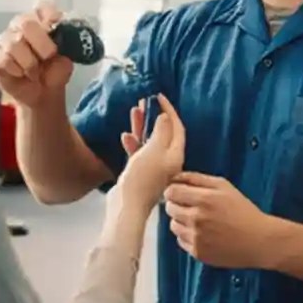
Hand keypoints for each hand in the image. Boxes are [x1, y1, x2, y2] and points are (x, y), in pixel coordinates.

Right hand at [0, 0, 73, 107]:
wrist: (42, 95)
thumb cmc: (55, 72)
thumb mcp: (67, 58)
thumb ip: (67, 42)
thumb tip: (64, 31)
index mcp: (41, 20)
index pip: (43, 6)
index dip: (50, 16)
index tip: (56, 30)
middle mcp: (21, 24)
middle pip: (26, 22)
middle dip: (41, 43)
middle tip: (48, 57)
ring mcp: (5, 38)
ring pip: (14, 43)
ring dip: (29, 63)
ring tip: (34, 72)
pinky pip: (3, 59)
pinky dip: (16, 70)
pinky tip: (21, 74)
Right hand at [115, 95, 184, 209]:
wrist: (126, 205)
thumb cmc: (142, 177)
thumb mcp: (154, 150)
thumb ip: (160, 131)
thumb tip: (165, 117)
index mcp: (175, 155)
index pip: (176, 127)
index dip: (169, 111)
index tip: (159, 97)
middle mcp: (167, 161)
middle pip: (163, 133)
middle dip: (154, 116)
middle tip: (145, 101)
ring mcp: (153, 168)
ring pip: (149, 141)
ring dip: (142, 126)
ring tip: (134, 111)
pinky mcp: (140, 173)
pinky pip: (139, 153)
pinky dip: (134, 143)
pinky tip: (126, 136)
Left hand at [164, 173, 275, 268]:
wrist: (259, 240)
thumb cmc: (243, 210)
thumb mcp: (224, 186)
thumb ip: (197, 179)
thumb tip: (176, 177)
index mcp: (203, 199)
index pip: (171, 192)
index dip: (173, 191)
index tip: (180, 193)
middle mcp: (196, 219)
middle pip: (169, 208)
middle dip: (176, 205)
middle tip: (190, 207)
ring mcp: (196, 238)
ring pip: (173, 225)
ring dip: (181, 221)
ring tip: (198, 221)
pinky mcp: (197, 253)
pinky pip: (181, 241)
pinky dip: (188, 236)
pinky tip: (203, 234)